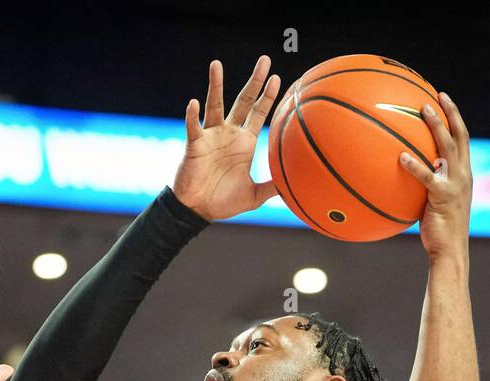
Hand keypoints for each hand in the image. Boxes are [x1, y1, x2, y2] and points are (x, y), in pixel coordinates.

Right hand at [172, 56, 279, 221]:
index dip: (268, 96)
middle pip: (243, 100)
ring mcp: (211, 136)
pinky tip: (193, 103)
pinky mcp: (195, 144)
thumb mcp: (254, 196)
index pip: (258, 113)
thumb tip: (297, 188)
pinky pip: (193, 126)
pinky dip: (192, 115)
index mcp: (244, 142)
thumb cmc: (223, 202)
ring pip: (214, 105)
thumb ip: (272, 187)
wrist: (198, 211)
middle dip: (254, 81)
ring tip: (216, 64)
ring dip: (216, 85)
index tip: (277, 77)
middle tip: (265, 60)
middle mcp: (228, 133)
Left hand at [399, 92, 471, 260]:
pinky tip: (400, 156)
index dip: (454, 118)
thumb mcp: (435, 203)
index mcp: (463, 174)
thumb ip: (427, 186)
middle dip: (449, 114)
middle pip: (458, 136)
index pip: (462, 139)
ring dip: (436, 127)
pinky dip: (414, 165)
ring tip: (422, 110)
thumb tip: (404, 174)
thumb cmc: (439, 230)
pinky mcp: (443, 196)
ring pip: (447, 148)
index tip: (444, 99)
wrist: (450, 251)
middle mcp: (463, 175)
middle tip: (435, 96)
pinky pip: (427, 176)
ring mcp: (455, 184)